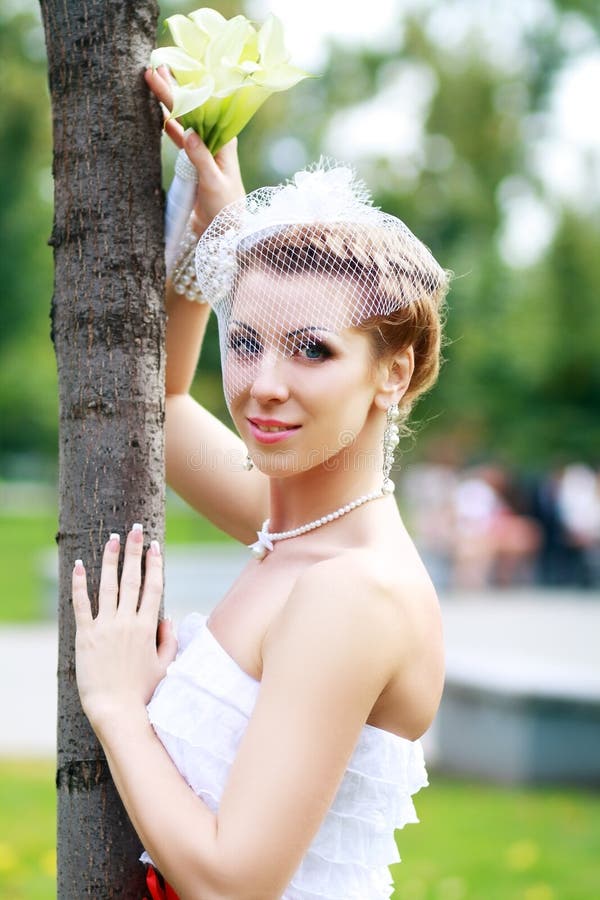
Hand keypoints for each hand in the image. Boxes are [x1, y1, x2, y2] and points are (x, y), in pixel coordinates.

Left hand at [72, 525, 177, 734]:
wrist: (116, 710)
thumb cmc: (144, 692)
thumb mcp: (165, 665)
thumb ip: (168, 639)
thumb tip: (167, 617)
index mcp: (148, 627)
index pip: (153, 587)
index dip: (155, 564)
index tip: (155, 546)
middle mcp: (127, 622)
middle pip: (132, 579)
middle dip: (134, 552)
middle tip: (135, 531)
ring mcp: (105, 627)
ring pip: (108, 586)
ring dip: (111, 560)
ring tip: (112, 539)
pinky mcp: (85, 636)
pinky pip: (81, 604)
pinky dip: (80, 584)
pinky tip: (81, 565)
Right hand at [144, 65, 245, 233]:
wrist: (226, 232)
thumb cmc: (227, 208)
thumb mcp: (215, 183)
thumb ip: (202, 159)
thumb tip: (189, 132)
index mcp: (223, 142)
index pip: (200, 112)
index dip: (180, 92)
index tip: (164, 75)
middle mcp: (214, 142)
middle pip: (192, 111)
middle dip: (173, 90)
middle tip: (154, 68)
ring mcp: (203, 152)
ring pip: (183, 123)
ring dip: (169, 105)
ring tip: (154, 83)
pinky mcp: (194, 164)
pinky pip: (179, 141)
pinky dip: (169, 128)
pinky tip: (159, 116)